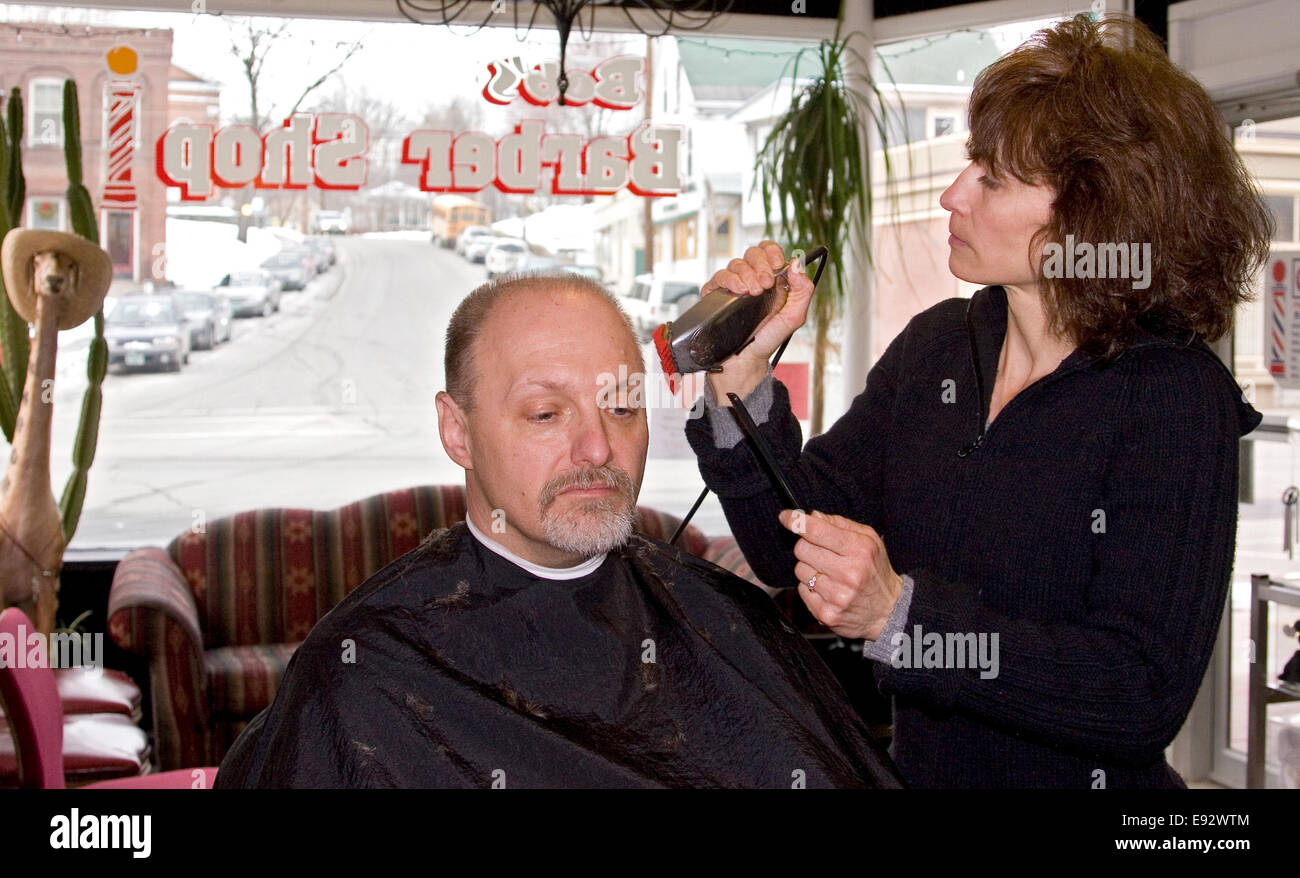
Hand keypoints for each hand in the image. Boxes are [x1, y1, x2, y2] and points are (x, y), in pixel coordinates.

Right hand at [701, 240, 815, 399]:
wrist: (747, 358)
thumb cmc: (770, 338)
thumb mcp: (795, 316)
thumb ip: (803, 290)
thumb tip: (797, 262)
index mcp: (772, 278)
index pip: (769, 250)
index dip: (772, 251)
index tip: (776, 264)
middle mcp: (752, 278)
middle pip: (752, 253)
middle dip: (760, 265)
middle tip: (765, 285)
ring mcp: (734, 285)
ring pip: (736, 263)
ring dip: (747, 275)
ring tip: (752, 293)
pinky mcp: (717, 294)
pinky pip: (719, 276)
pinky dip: (730, 280)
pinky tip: (738, 291)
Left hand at [778, 509, 903, 640]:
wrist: (888, 610)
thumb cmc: (875, 570)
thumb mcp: (868, 540)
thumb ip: (839, 523)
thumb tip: (812, 516)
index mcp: (859, 550)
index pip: (817, 531)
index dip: (796, 521)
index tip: (786, 517)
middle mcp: (848, 573)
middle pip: (802, 549)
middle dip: (807, 546)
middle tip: (822, 552)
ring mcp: (837, 596)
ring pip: (800, 570)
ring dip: (809, 568)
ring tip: (829, 574)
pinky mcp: (827, 614)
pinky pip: (802, 590)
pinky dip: (810, 588)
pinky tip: (828, 589)